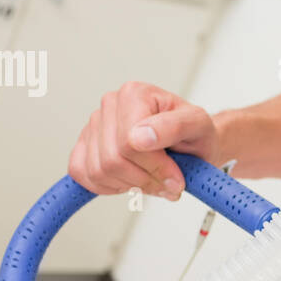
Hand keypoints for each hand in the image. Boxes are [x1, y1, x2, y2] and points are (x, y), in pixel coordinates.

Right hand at [68, 81, 225, 198]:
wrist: (192, 145)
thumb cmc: (195, 135)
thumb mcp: (198, 127)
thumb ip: (175, 127)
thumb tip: (140, 137)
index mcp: (135, 94)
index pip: (130, 144)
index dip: (154, 168)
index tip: (176, 178)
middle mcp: (110, 105)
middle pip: (112, 160)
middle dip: (144, 179)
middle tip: (167, 183)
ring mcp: (94, 125)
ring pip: (97, 171)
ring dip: (129, 185)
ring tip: (151, 179)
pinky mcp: (85, 145)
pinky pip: (82, 174)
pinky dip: (108, 186)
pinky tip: (130, 179)